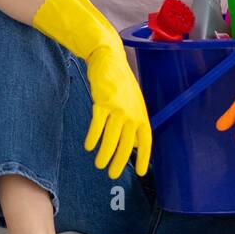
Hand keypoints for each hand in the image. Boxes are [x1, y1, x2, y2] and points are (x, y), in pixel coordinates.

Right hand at [32, 0, 152, 177]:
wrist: (109, 58)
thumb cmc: (121, 83)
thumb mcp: (133, 101)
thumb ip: (135, 121)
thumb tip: (136, 143)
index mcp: (142, 112)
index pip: (146, 139)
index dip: (144, 156)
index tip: (141, 172)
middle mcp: (132, 112)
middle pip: (127, 143)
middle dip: (120, 161)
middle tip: (112, 174)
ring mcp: (117, 107)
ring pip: (111, 137)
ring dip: (104, 154)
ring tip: (99, 164)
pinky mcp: (102, 102)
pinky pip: (97, 125)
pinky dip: (92, 137)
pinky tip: (88, 146)